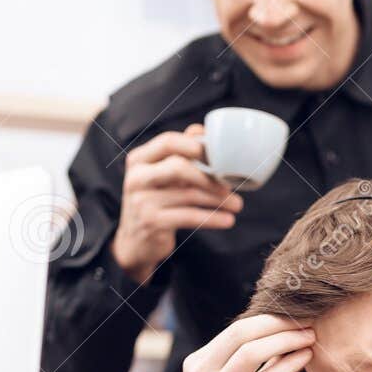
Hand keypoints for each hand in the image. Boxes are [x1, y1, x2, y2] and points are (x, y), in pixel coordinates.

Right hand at [111, 124, 242, 283]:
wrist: (135, 242)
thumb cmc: (155, 202)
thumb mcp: (161, 176)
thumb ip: (178, 153)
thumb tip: (200, 129)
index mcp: (139, 160)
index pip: (168, 142)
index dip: (196, 145)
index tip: (220, 154)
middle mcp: (136, 177)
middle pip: (179, 166)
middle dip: (210, 176)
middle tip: (231, 184)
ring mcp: (142, 201)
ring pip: (189, 194)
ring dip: (218, 200)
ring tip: (237, 205)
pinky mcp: (152, 222)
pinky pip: (189, 216)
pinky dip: (212, 218)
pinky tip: (228, 220)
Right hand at [172, 315, 314, 371]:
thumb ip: (239, 366)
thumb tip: (276, 339)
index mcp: (197, 364)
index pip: (235, 330)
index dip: (268, 319)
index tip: (293, 315)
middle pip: (243, 333)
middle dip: (278, 322)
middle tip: (305, 319)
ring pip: (254, 352)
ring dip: (286, 340)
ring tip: (310, 336)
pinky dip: (288, 365)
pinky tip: (304, 358)